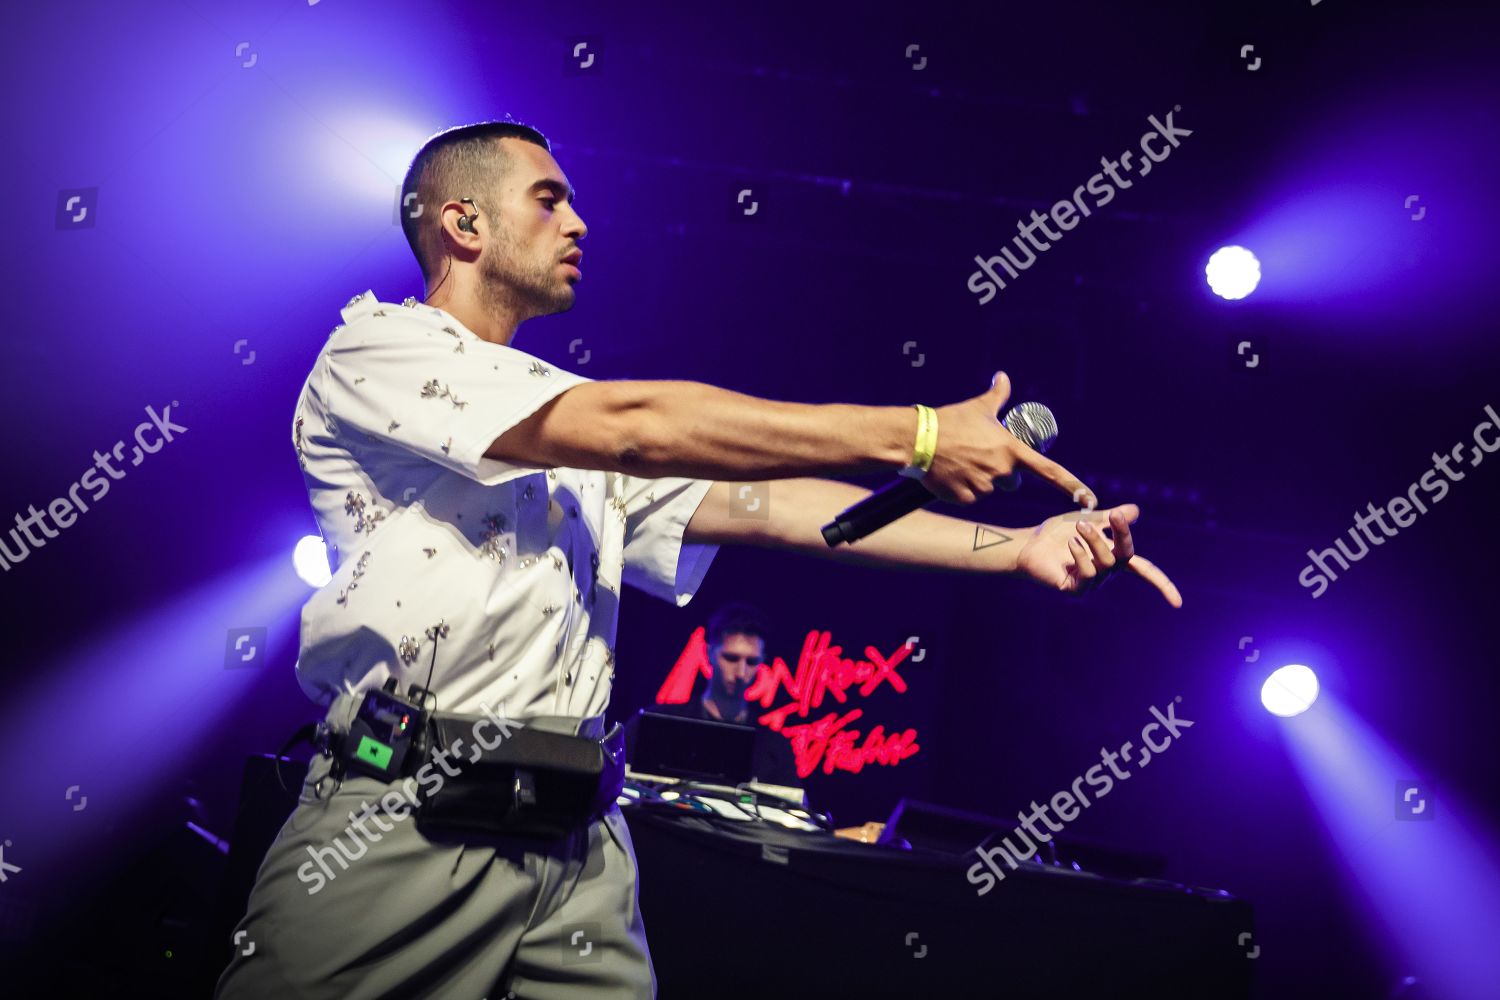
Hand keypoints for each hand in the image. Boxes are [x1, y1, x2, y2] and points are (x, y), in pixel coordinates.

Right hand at [924, 371, 1096, 507]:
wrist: (918, 439)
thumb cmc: (950, 420)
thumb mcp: (978, 407)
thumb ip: (997, 395)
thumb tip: (1003, 377)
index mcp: (1010, 450)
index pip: (1049, 470)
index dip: (1072, 485)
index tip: (1090, 498)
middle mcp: (1001, 471)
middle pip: (1011, 482)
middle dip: (1000, 473)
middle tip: (978, 456)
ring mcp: (983, 487)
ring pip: (988, 490)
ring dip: (979, 480)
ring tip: (959, 462)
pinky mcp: (964, 498)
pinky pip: (970, 498)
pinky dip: (962, 490)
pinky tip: (950, 474)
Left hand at [1013, 503, 1181, 606]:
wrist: (1028, 544)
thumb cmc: (1056, 535)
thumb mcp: (1088, 520)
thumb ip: (1111, 519)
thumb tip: (1135, 511)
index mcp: (1114, 559)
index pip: (1144, 571)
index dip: (1161, 585)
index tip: (1178, 604)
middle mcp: (1106, 575)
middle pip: (1126, 557)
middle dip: (1123, 535)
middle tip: (1112, 516)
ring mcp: (1090, 584)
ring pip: (1105, 563)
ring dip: (1094, 539)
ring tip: (1078, 526)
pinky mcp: (1074, 589)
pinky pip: (1087, 574)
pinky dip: (1081, 555)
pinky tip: (1071, 544)